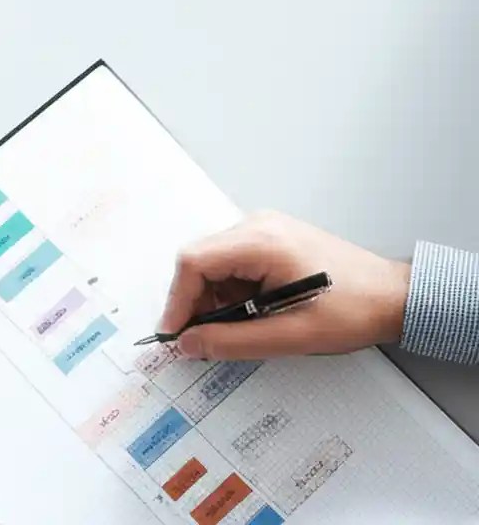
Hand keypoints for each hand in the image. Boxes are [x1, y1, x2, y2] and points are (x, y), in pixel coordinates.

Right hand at [159, 211, 409, 359]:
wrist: (395, 296)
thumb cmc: (353, 311)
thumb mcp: (290, 335)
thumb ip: (232, 341)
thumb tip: (188, 344)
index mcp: (262, 241)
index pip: (193, 262)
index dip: (177, 301)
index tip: (175, 334)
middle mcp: (257, 225)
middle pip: (199, 261)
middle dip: (195, 302)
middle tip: (204, 338)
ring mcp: (264, 229)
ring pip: (213, 264)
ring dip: (214, 299)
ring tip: (239, 327)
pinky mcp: (270, 239)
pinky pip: (231, 263)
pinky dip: (230, 291)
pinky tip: (251, 312)